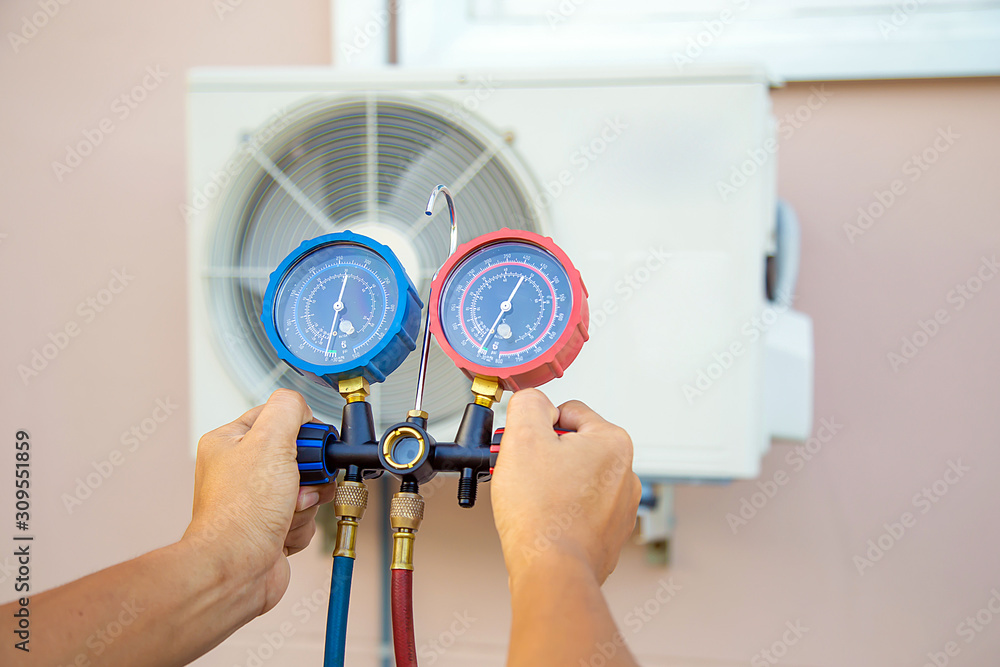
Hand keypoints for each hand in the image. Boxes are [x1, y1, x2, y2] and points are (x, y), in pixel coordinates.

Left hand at [182, 389, 335, 614]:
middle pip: (297, 456)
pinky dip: (301, 525)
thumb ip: (288, 409)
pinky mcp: (269, 528)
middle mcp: (239, 471)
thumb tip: (301, 407)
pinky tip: (283, 531)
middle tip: (300, 481)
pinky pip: (303, 516)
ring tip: (289, 510)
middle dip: (308, 473)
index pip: (275, 418)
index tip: (310, 444)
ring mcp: (255, 501)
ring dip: (307, 501)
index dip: (300, 430)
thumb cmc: (241, 512)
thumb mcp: (270, 441)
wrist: (237, 569)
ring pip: (305, 487)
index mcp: (230, 443)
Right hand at [491, 388, 641, 585]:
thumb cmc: (542, 514)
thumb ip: (529, 403)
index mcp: (613, 442)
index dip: (538, 426)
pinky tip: (544, 520)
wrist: (551, 571)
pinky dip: (560, 511)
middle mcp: (625, 473)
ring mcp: (620, 507)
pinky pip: (579, 509)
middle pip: (572, 446)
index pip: (568, 411)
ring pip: (575, 478)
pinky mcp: (609, 533)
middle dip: (544, 456)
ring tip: (532, 500)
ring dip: (551, 483)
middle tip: (523, 474)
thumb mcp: (523, 437)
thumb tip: (535, 400)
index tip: (525, 446)